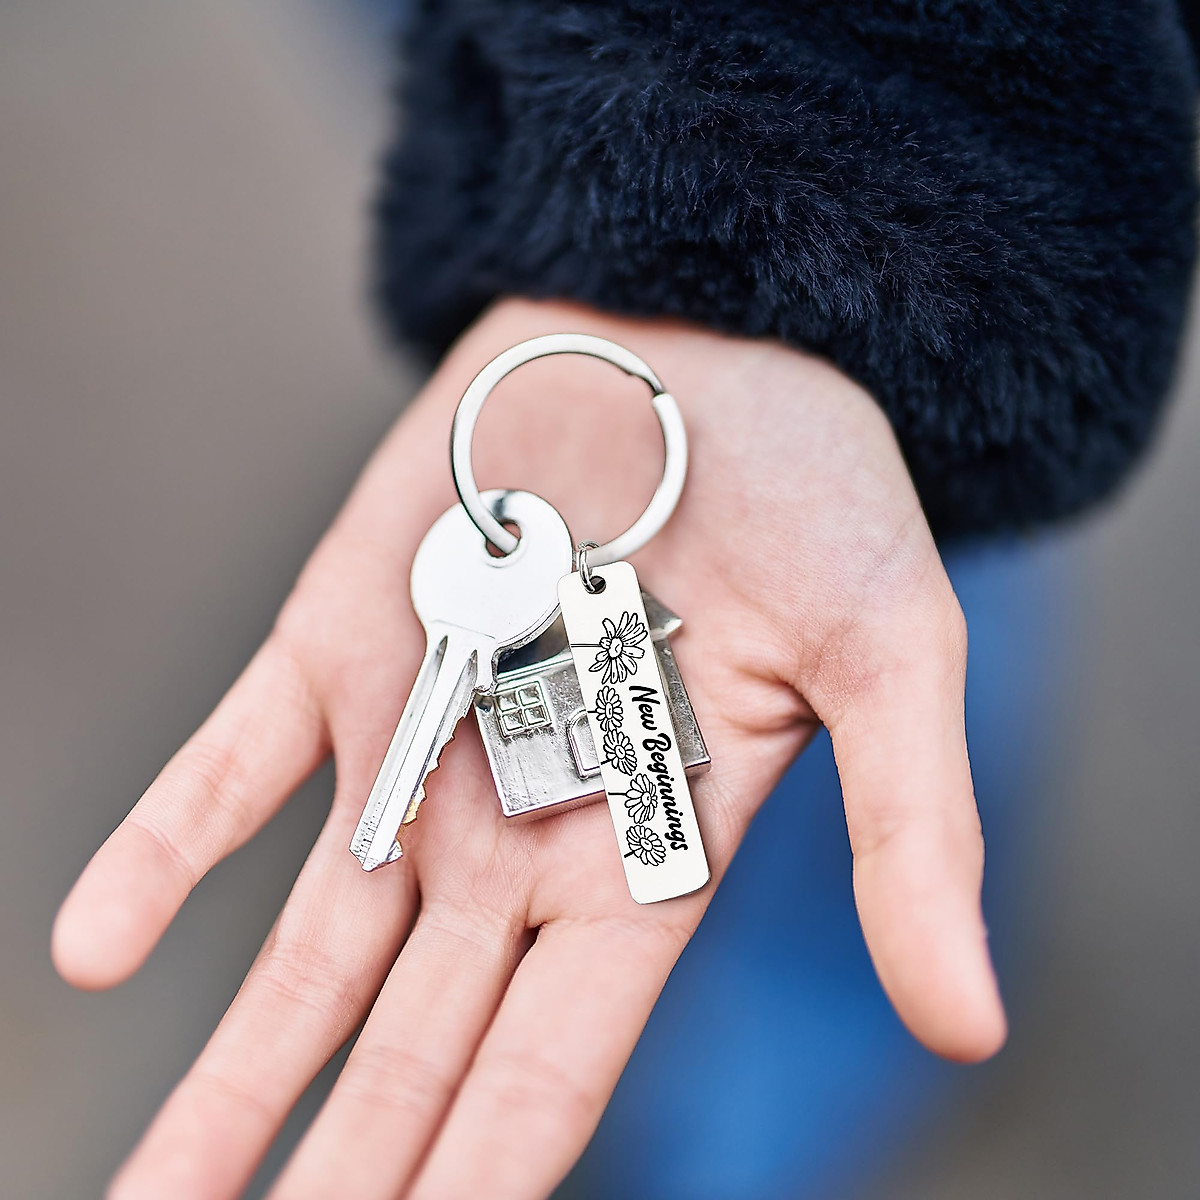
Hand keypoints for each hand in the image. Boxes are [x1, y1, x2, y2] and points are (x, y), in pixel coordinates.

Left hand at [53, 298, 1004, 1199]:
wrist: (701, 338)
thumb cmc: (817, 487)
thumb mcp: (894, 651)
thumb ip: (914, 833)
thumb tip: (970, 1022)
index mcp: (645, 856)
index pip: (546, 1064)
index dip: (476, 1176)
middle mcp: (520, 831)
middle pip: (409, 1044)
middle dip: (338, 1170)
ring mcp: (423, 747)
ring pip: (307, 946)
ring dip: (226, 1070)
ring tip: (148, 1199)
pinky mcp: (346, 646)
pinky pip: (237, 766)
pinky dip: (166, 848)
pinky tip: (92, 948)